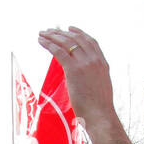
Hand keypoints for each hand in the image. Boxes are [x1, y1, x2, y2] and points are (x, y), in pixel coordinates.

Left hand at [37, 27, 129, 143]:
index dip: (79, 33)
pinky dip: (48, 44)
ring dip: (53, 35)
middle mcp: (94, 60)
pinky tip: (41, 41)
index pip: (90, 42)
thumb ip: (94, 79)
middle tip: (51, 29)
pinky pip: (58, 51)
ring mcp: (85, 63)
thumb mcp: (100, 89)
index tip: (70, 28)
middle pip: (77, 38)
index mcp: (102, 63)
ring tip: (42, 33)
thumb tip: (86, 81)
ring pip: (66, 42)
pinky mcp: (74, 69)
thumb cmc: (100, 109)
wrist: (101, 115)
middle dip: (62, 32)